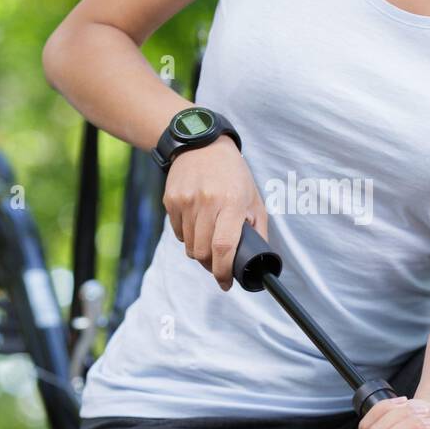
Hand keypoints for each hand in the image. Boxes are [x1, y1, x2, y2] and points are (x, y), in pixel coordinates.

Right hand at [163, 136, 268, 291]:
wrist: (201, 144)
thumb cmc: (233, 174)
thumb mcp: (253, 198)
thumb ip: (257, 230)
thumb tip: (259, 260)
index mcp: (232, 202)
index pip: (224, 246)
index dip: (224, 271)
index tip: (226, 283)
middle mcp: (207, 202)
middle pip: (203, 252)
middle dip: (211, 264)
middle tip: (218, 263)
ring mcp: (186, 200)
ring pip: (188, 246)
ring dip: (199, 251)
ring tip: (209, 237)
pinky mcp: (170, 200)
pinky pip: (177, 233)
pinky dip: (187, 236)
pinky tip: (197, 223)